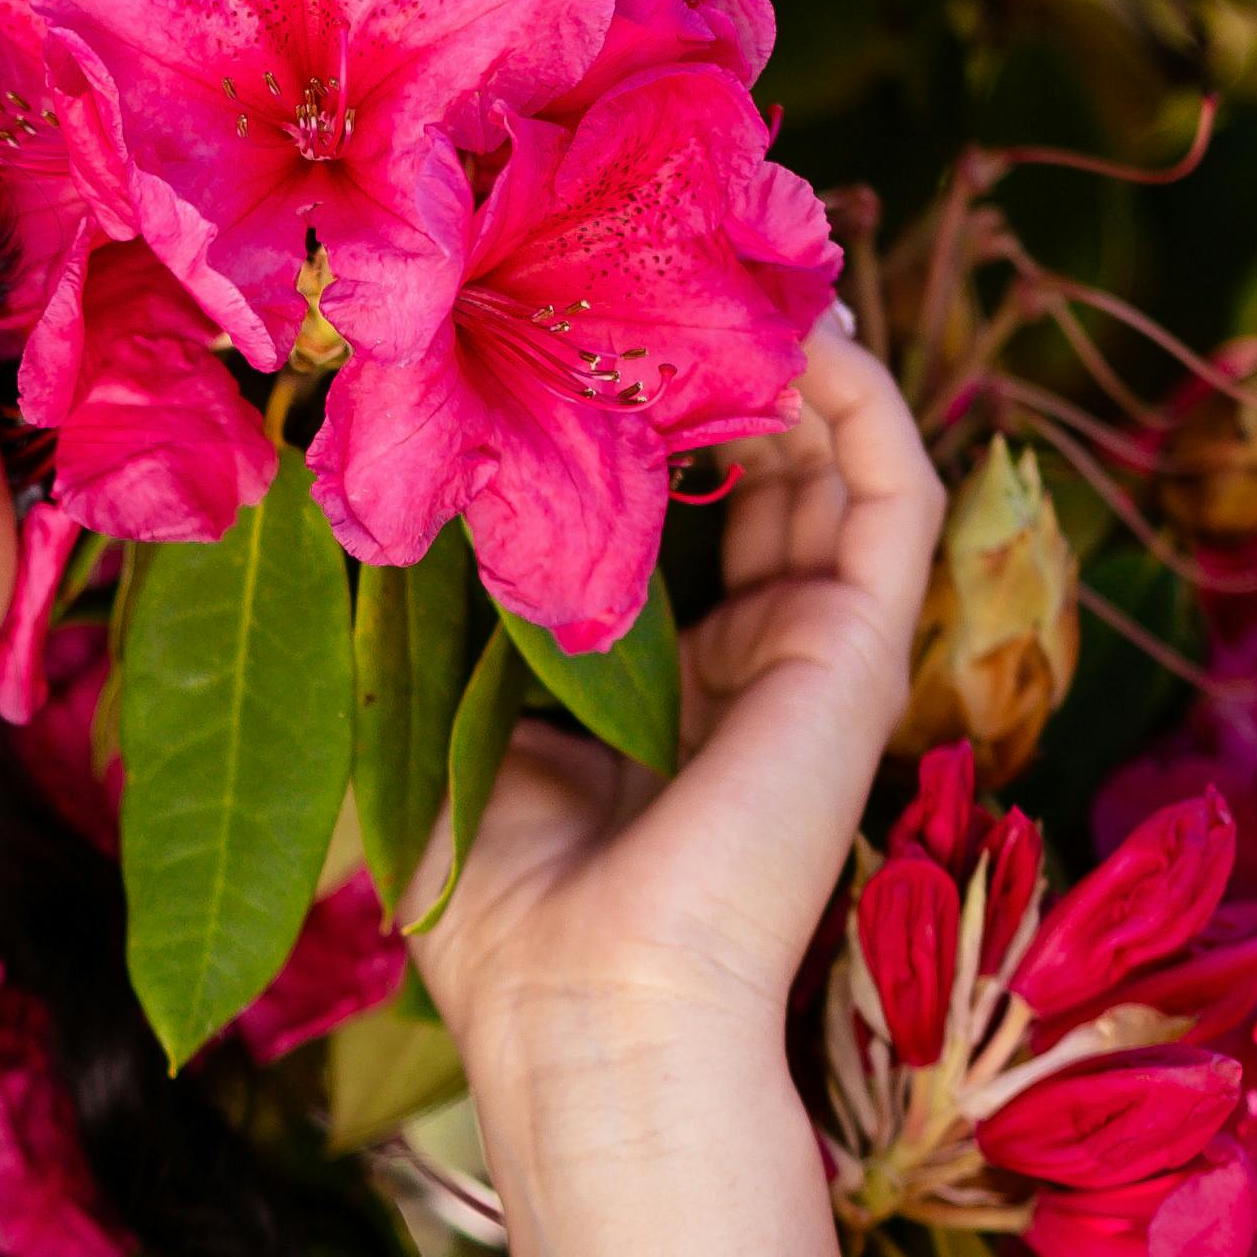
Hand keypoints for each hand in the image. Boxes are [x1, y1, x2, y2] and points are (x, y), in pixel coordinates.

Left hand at [420, 329, 936, 1141]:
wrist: (594, 1013)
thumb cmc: (498, 912)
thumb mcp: (430, 729)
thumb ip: (418, 612)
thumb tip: (360, 472)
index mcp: (645, 690)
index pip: (664, 516)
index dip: (634, 407)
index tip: (577, 309)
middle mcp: (739, 664)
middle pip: (755, 471)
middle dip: (716, 356)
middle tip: (668, 243)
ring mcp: (811, 654)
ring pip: (833, 462)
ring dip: (792, 351)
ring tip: (735, 249)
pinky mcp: (863, 650)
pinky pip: (897, 489)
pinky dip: (865, 395)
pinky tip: (803, 326)